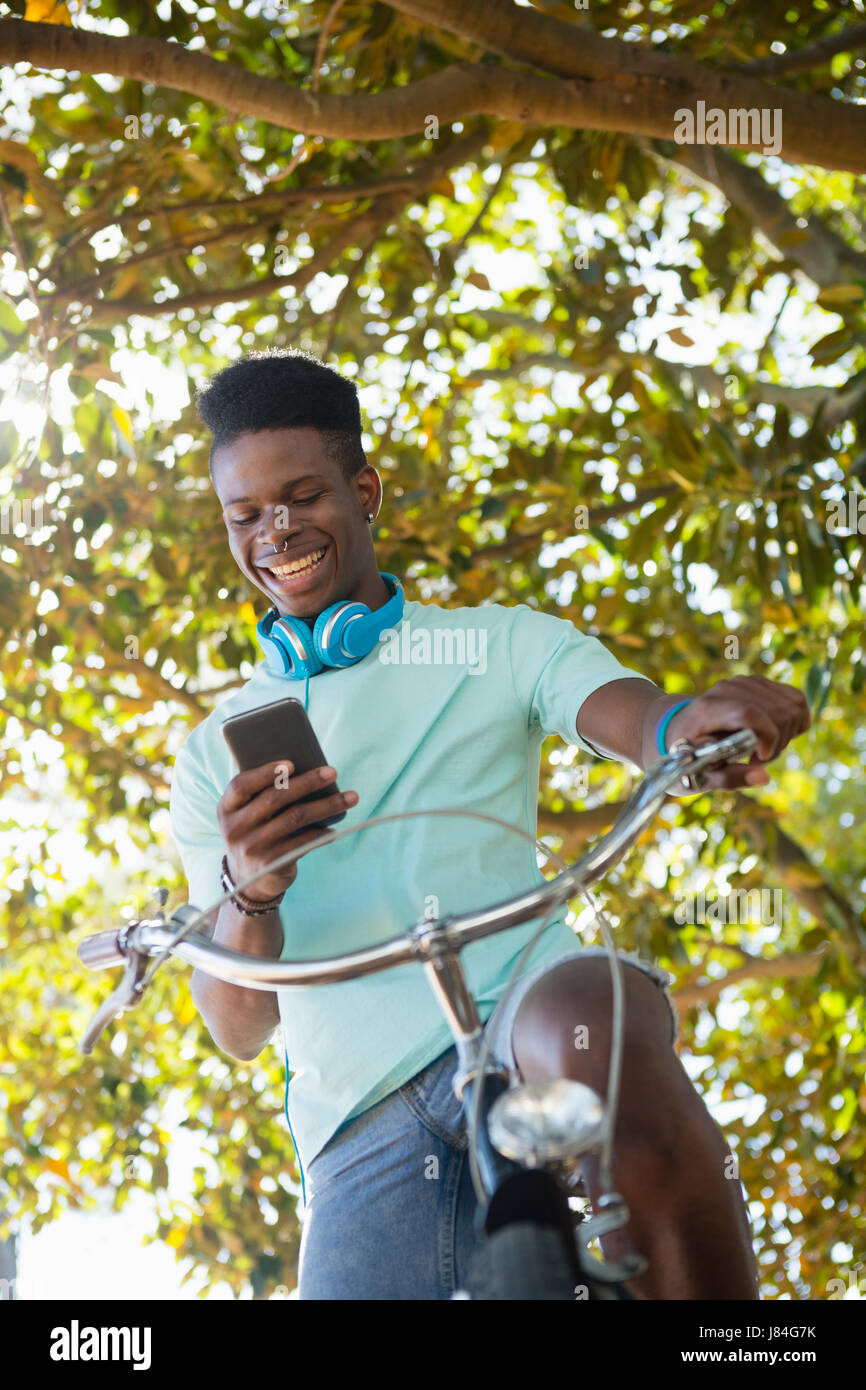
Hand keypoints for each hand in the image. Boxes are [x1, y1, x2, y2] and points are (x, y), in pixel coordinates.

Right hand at [217, 759, 357, 900]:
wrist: (248, 882)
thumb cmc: (255, 835)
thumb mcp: (247, 817)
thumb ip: (262, 796)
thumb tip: (309, 772)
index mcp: (226, 809)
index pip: (241, 785)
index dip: (265, 772)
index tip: (291, 764)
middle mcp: (235, 828)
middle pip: (275, 798)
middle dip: (308, 782)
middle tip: (332, 772)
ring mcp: (252, 847)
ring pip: (295, 818)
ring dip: (326, 806)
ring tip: (350, 798)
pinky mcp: (270, 864)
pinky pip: (302, 842)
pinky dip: (321, 834)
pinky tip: (335, 829)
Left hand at [665, 675, 810, 790]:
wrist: (681, 728)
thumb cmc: (690, 756)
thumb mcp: (701, 775)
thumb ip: (730, 778)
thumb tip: (764, 777)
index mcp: (707, 710)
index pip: (749, 713)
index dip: (766, 738)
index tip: (760, 759)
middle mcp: (727, 689)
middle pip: (778, 711)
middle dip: (778, 744)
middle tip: (757, 760)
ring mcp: (745, 682)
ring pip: (793, 705)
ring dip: (787, 734)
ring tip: (764, 749)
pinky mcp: (759, 682)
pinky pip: (796, 699)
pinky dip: (795, 721)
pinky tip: (776, 735)